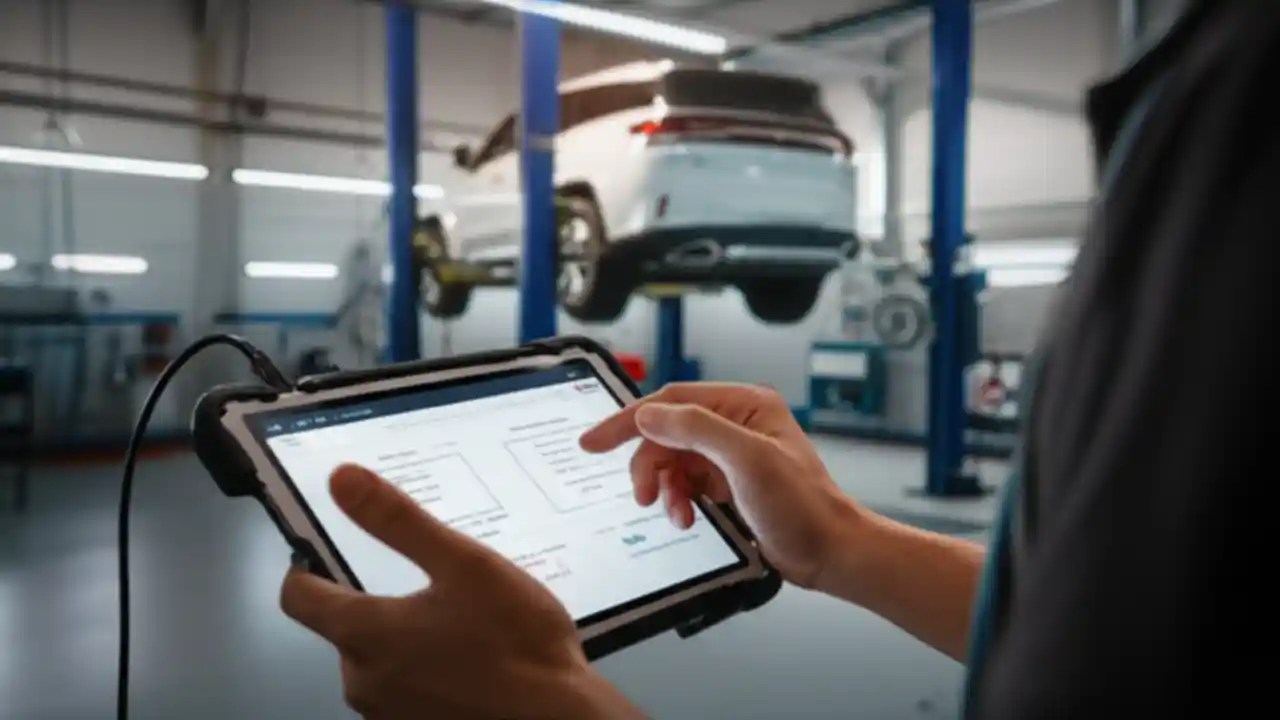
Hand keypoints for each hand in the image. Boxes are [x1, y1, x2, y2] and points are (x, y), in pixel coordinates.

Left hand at [280, 465, 643, 719]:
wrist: (559, 719)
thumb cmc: (516, 641)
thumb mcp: (465, 564)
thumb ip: (398, 522)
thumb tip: (341, 479)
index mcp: (364, 635)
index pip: (298, 598)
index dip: (305, 568)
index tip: (326, 550)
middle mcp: (363, 682)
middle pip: (345, 629)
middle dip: (379, 604)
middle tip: (434, 585)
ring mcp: (388, 713)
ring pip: (379, 660)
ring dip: (407, 638)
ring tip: (461, 622)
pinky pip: (406, 688)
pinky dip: (427, 668)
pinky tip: (470, 657)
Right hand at [580, 383, 860, 589]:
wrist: (829, 552)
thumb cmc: (803, 505)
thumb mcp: (747, 460)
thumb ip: (696, 430)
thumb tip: (649, 415)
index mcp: (743, 404)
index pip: (672, 400)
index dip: (629, 420)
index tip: (593, 441)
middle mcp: (735, 423)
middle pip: (666, 434)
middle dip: (650, 465)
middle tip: (641, 495)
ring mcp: (730, 455)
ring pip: (672, 462)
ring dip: (665, 489)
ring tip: (677, 514)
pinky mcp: (728, 484)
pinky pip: (684, 485)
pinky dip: (678, 502)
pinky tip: (688, 519)